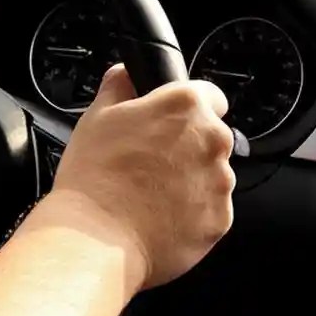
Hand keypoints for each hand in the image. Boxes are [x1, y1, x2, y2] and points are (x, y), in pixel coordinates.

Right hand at [50, 65, 235, 289]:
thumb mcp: (97, 116)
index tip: (172, 122)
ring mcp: (220, 183)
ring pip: (213, 174)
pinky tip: (161, 216)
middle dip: (188, 147)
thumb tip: (125, 74)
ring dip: (191, 180)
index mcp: (186, 107)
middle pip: (211, 137)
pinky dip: (193, 213)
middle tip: (151, 163)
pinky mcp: (220, 219)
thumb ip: (119, 86)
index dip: (188, 108)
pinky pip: (212, 209)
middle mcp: (212, 141)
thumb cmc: (95, 179)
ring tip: (152, 194)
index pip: (210, 94)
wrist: (96, 240)